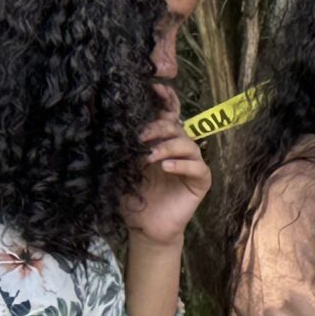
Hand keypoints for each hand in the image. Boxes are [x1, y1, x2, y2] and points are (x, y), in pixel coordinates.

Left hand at [121, 88, 210, 245]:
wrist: (144, 228)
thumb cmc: (132, 198)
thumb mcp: (123, 168)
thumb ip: (125, 147)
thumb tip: (114, 123)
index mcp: (160, 142)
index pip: (168, 115)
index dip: (166, 100)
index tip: (155, 87)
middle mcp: (178, 150)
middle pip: (177, 126)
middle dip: (160, 126)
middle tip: (142, 136)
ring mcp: (191, 165)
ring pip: (188, 144)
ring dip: (168, 146)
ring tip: (150, 156)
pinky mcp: (200, 182)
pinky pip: (198, 167)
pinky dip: (182, 164)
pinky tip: (166, 167)